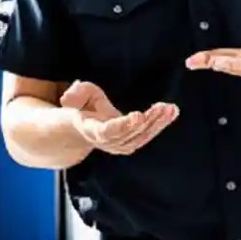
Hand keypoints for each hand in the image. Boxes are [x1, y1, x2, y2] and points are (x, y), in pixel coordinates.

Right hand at [60, 80, 178, 155]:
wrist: (83, 128)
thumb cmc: (81, 107)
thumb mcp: (76, 95)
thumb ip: (76, 93)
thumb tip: (69, 99)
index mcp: (92, 130)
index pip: (108, 131)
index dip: (123, 125)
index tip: (138, 116)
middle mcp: (107, 142)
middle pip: (130, 134)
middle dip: (148, 121)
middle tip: (163, 108)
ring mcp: (120, 145)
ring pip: (141, 137)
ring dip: (158, 123)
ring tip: (171, 108)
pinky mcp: (131, 143)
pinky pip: (146, 136)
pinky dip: (159, 125)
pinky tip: (171, 111)